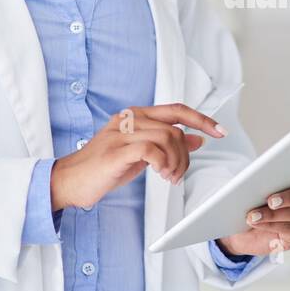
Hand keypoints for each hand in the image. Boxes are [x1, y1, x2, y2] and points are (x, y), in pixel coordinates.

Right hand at [51, 103, 225, 211]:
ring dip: (176, 162)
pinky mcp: (115, 150)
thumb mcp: (141, 154)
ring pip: (167, 137)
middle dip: (185, 154)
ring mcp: (121, 132)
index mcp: (136, 115)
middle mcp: (129, 118)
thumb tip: (197, 138)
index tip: (220, 131)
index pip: (177, 110)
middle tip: (178, 174)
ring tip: (169, 177)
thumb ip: (166, 144)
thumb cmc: (104, 168)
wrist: (69, 180)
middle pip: (175, 128)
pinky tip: (160, 174)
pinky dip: (162, 163)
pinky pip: (151, 149)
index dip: (202, 119)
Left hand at [215, 159, 289, 258]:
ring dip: (273, 214)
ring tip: (253, 215)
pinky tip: (256, 223)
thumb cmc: (250, 199)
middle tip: (271, 200)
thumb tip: (261, 176)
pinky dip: (270, 224)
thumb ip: (265, 178)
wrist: (242, 227)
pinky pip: (287, 229)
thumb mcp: (255, 184)